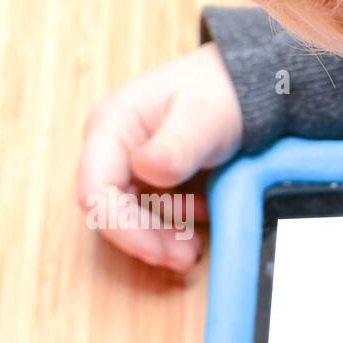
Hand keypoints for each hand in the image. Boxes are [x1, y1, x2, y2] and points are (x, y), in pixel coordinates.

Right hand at [75, 43, 243, 271]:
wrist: (247, 85)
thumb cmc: (223, 93)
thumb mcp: (204, 117)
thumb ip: (176, 145)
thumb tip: (146, 169)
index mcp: (112, 126)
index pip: (95, 190)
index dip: (122, 228)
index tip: (158, 252)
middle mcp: (112, 145)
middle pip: (109, 208)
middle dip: (144, 239)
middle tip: (186, 258)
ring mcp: (130, 159)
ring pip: (130, 214)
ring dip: (158, 238)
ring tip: (193, 249)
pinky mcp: (151, 173)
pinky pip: (151, 209)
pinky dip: (173, 223)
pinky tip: (201, 218)